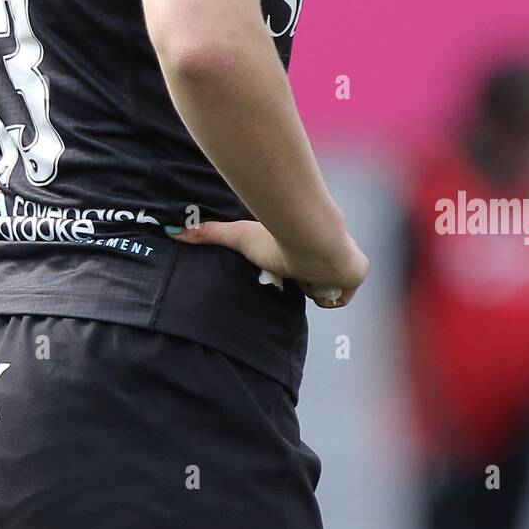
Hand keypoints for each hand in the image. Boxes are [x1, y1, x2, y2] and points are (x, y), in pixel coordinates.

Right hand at [164, 219, 368, 308]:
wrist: (307, 236)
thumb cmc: (273, 234)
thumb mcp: (238, 236)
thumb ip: (208, 234)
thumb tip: (171, 230)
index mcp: (306, 247)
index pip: (300, 271)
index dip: (290, 277)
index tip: (281, 275)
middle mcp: (328, 253)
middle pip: (315, 281)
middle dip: (302, 281)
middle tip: (290, 276)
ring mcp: (345, 264)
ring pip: (329, 289)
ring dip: (314, 286)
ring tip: (304, 273)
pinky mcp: (357, 273)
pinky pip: (341, 297)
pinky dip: (328, 293)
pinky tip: (318, 278)